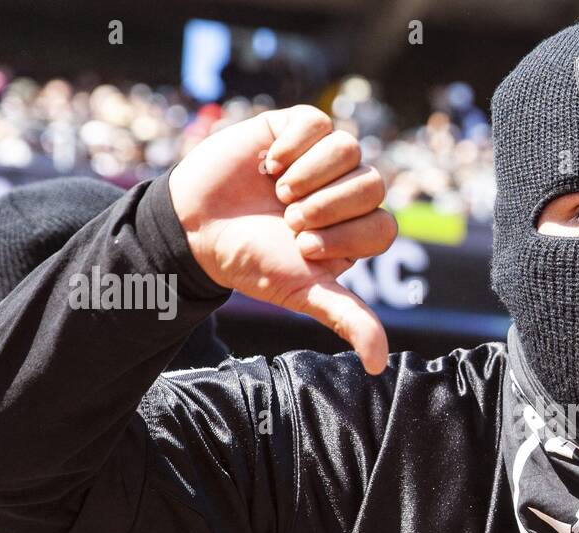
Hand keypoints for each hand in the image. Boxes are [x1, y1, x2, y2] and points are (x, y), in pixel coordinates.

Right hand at [168, 105, 395, 372]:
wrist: (194, 230)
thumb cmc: (252, 262)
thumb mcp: (301, 292)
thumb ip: (347, 318)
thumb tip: (378, 365)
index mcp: (356, 231)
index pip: (383, 226)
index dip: (345, 236)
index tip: (303, 247)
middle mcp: (345, 194)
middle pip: (372, 185)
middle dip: (327, 207)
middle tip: (289, 221)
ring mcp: (322, 160)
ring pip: (349, 149)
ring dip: (311, 175)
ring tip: (278, 193)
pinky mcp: (294, 129)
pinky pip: (318, 122)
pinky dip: (294, 145)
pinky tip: (269, 164)